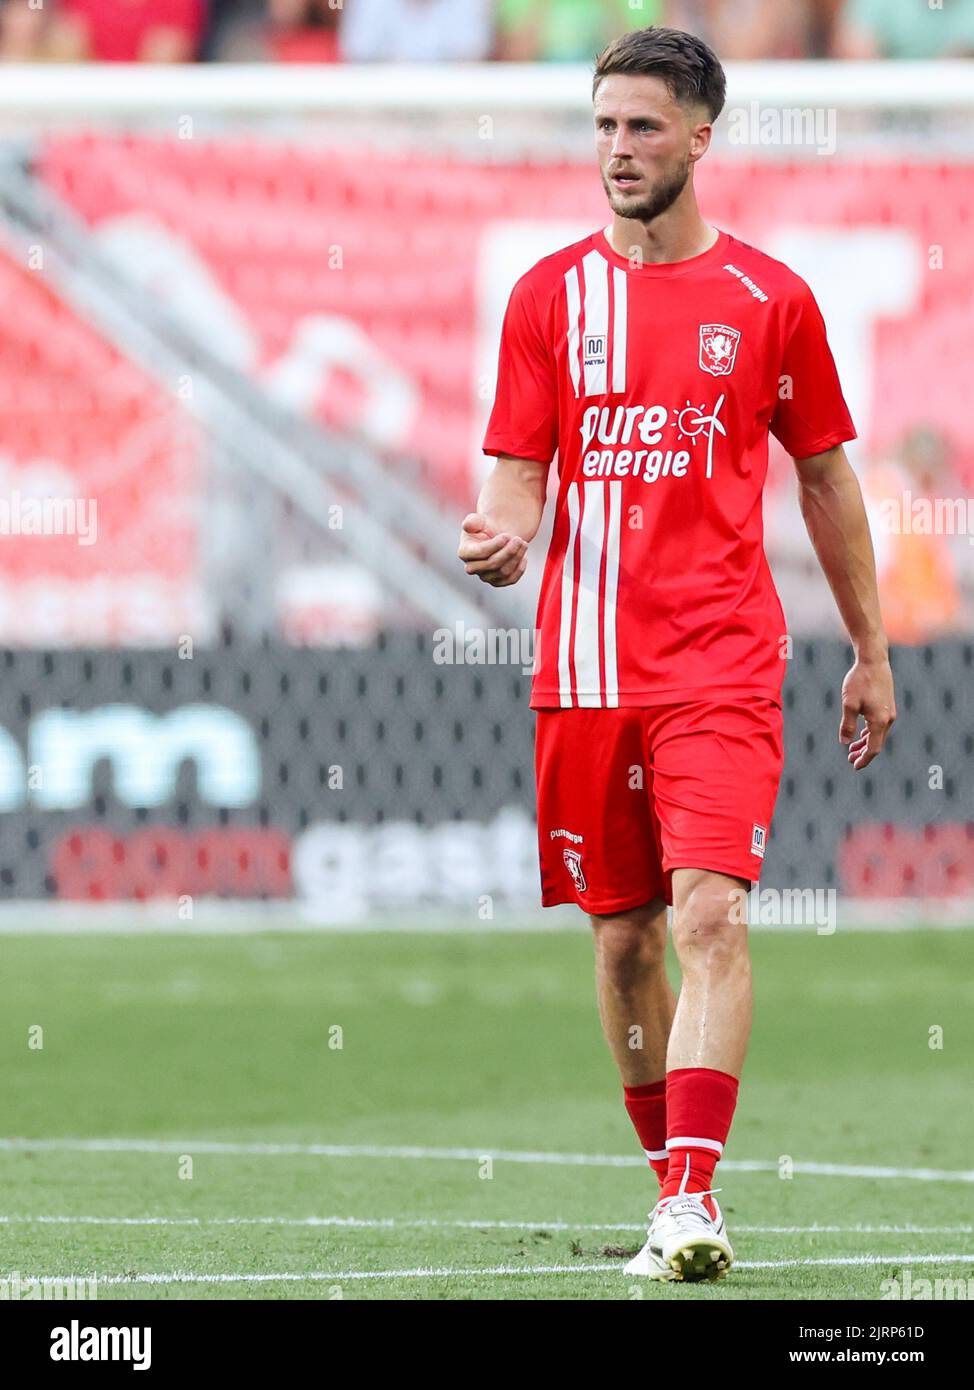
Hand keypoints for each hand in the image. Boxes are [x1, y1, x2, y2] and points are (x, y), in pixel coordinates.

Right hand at [457, 513, 527, 587]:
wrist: (496, 536)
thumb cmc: (485, 527)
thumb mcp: (478, 520)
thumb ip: (472, 521)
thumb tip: (467, 526)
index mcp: (464, 552)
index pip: (480, 552)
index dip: (495, 545)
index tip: (507, 535)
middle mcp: (471, 568)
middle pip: (492, 564)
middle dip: (508, 551)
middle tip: (519, 539)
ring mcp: (484, 577)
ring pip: (503, 572)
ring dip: (516, 557)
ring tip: (523, 543)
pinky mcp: (497, 582)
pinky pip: (511, 579)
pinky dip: (520, 568)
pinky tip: (523, 556)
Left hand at [839, 655, 895, 769]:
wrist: (873, 661)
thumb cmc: (859, 681)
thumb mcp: (849, 704)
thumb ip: (847, 725)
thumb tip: (845, 742)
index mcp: (879, 721)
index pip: (873, 748)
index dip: (864, 759)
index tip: (854, 765)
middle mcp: (888, 718)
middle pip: (876, 743)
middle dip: (863, 753)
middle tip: (849, 759)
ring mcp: (889, 712)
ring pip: (878, 734)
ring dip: (865, 742)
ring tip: (852, 748)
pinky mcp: (887, 705)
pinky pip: (879, 725)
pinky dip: (870, 732)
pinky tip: (861, 733)